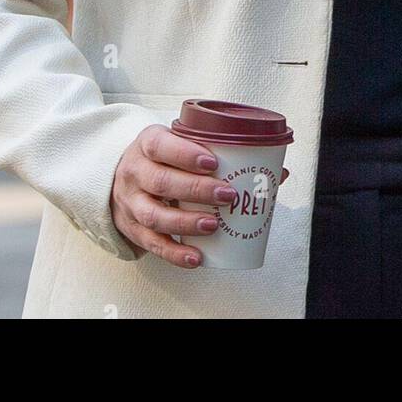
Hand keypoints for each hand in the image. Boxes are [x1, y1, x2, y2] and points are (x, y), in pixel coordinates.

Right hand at [110, 124, 288, 266]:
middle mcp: (135, 172)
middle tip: (228, 195)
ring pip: (154, 215)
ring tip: (213, 225)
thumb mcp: (181, 146)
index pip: (162, 145)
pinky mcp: (133, 229)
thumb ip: (223, 154)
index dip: (185, 154)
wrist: (122, 177)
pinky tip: (196, 257)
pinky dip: (175, 254)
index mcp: (149, 143)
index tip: (213, 162)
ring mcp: (131, 203)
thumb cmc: (164, 159)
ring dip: (185, 223)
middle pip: (161, 181)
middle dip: (196, 189)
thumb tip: (280, 172)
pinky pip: (153, 245)